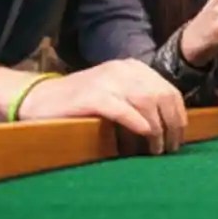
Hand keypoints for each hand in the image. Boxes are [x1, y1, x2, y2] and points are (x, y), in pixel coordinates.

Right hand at [17, 59, 187, 154]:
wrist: (38, 99)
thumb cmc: (79, 103)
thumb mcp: (115, 94)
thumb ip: (139, 101)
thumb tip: (169, 126)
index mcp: (132, 68)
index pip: (169, 90)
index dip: (178, 116)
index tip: (179, 137)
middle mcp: (123, 70)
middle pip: (163, 96)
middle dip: (172, 124)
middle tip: (171, 148)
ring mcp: (107, 81)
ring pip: (147, 101)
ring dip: (157, 129)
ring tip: (156, 150)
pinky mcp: (92, 96)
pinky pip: (124, 109)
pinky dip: (138, 123)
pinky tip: (144, 136)